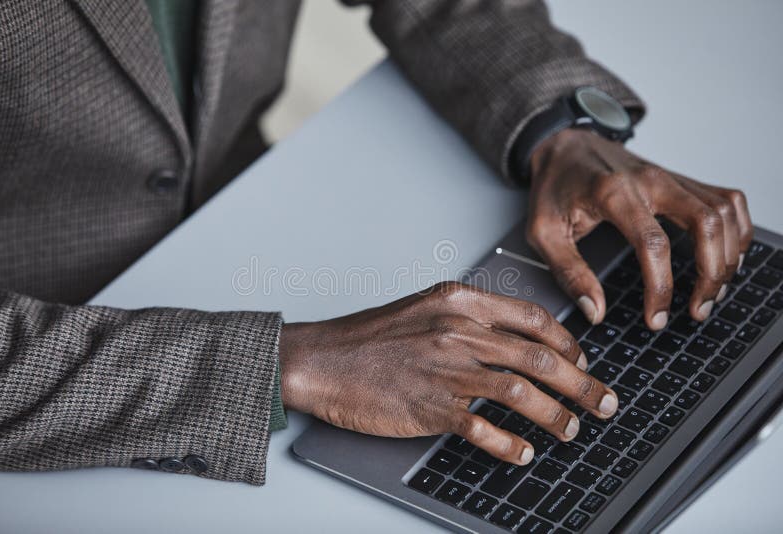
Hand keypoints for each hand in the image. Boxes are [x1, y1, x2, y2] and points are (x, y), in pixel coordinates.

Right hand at [279, 282, 617, 464]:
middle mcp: (458, 332)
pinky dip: (511, 444)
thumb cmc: (369, 337)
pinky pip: (485, 429)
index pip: (532, 318)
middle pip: (539, 357)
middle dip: (582, 382)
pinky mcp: (431, 407)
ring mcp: (446, 370)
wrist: (323, 360)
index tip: (581, 359)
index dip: (567, 341)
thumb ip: (469, 317)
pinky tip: (524, 452)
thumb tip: (513, 338)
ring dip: (557, 416)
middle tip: (604, 400)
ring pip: (522, 393)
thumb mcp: (424, 307)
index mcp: (460, 301)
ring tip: (572, 430)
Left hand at [527, 129, 752, 328]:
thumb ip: (568, 273)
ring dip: (727, 256)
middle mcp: (650, 180)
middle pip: (705, 224)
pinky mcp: (680, 179)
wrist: (564, 145)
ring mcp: (670, 177)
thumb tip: (595, 312)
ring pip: (723, 212)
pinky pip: (726, 200)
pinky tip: (726, 256)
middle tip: (697, 309)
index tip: (656, 318)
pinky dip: (737, 229)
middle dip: (711, 274)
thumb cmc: (553, 187)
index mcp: (613, 193)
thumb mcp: (542, 232)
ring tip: (711, 291)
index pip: (653, 244)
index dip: (661, 287)